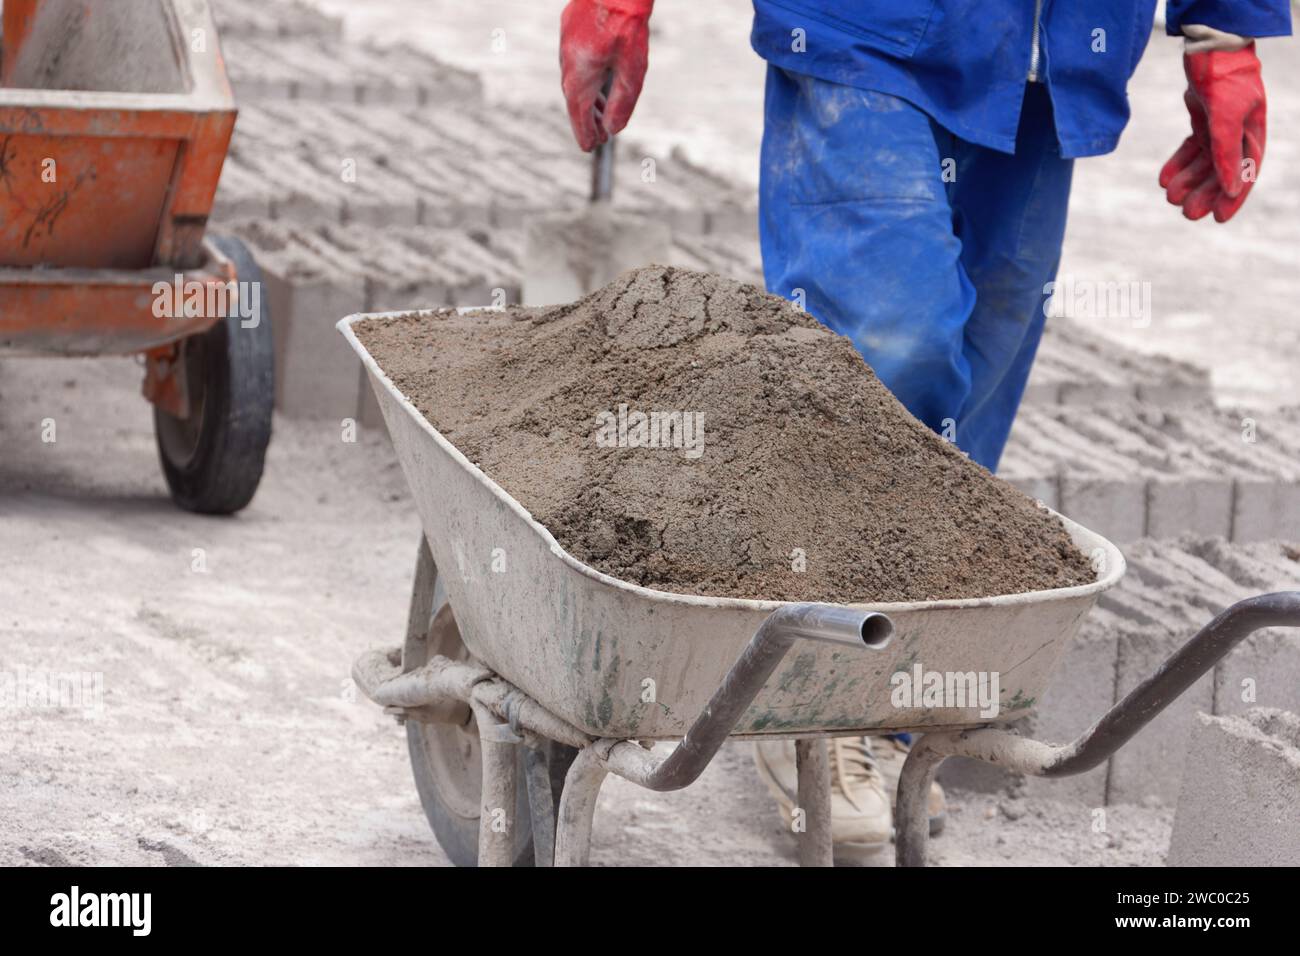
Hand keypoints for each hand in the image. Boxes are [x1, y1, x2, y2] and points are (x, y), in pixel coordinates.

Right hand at [560, 0, 652, 151]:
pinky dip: (585, 80)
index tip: (590, 148)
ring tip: (600, 115)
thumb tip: (613, 130)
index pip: (579, 116)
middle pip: (574, 101)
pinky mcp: (569, 31)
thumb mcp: (632, 70)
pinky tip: (597, 82)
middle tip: (599, 137)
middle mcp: (567, 65)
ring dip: (587, 100)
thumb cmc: (627, 26)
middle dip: (587, 120)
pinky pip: (574, 64)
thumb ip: (622, 103)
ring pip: (574, 82)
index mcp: (580, 78)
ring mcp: (565, 47)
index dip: (586, 134)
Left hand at [1159, 43, 1265, 222]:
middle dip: (1205, 193)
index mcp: (1253, 132)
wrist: (1208, 47)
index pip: (1246, 173)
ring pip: (1204, 163)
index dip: (1233, 198)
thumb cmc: (1224, 78)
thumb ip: (1227, 151)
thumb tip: (1231, 188)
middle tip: (1188, 213)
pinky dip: (1178, 163)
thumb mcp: (1225, 116)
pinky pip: (1190, 148)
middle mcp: (1239, 132)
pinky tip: (1164, 178)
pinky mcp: (1202, 119)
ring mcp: (1220, 126)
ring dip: (1189, 181)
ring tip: (1171, 197)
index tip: (1218, 219)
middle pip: (1222, 172)